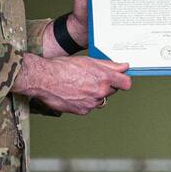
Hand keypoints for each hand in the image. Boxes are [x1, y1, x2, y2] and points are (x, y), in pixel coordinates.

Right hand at [16, 54, 130, 113]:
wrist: (44, 79)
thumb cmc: (63, 67)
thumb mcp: (88, 61)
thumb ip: (109, 65)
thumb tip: (124, 66)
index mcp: (103, 77)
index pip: (126, 83)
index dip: (122, 80)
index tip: (119, 79)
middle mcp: (100, 91)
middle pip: (112, 90)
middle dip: (106, 85)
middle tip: (91, 78)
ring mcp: (91, 103)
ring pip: (100, 99)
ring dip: (95, 93)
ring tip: (80, 85)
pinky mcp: (83, 110)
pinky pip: (89, 106)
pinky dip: (85, 100)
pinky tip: (75, 92)